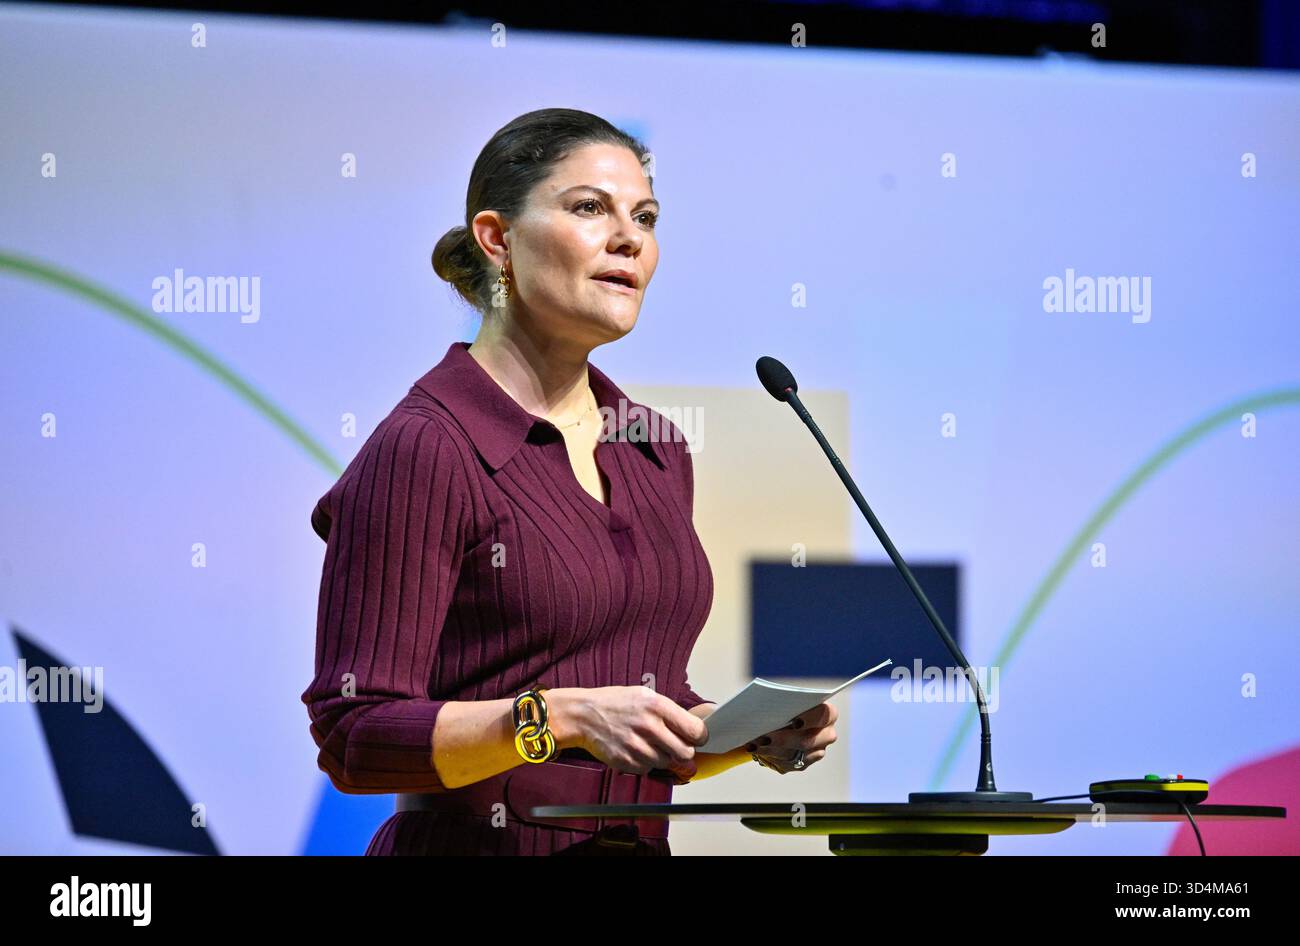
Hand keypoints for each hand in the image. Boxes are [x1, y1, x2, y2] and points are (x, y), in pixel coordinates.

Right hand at [569, 686, 707, 780]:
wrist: (583, 715)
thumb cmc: (616, 703)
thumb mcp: (645, 696)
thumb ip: (671, 713)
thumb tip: (695, 732)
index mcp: (658, 706)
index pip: (696, 731)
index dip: (700, 737)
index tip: (697, 738)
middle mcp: (649, 726)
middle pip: (686, 753)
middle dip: (684, 751)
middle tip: (676, 745)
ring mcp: (637, 746)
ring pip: (667, 763)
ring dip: (663, 757)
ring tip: (650, 743)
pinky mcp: (626, 761)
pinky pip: (648, 769)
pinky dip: (646, 763)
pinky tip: (637, 749)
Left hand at [745, 702, 837, 773]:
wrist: (783, 720)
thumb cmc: (786, 705)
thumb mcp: (788, 700)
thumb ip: (786, 703)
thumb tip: (770, 708)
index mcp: (828, 714)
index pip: (825, 715)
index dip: (810, 719)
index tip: (794, 721)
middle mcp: (826, 734)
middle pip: (807, 741)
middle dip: (784, 740)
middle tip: (765, 736)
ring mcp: (817, 751)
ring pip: (795, 754)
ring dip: (772, 749)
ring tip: (755, 742)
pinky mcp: (804, 763)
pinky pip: (788, 764)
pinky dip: (770, 756)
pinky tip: (757, 749)